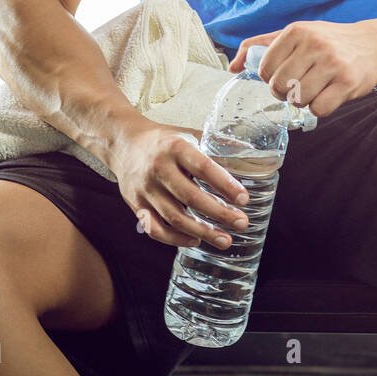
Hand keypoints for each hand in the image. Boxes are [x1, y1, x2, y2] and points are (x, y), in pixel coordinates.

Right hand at [110, 122, 249, 249]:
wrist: (124, 143)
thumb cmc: (165, 141)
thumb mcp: (190, 135)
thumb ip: (217, 146)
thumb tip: (251, 156)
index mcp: (175, 148)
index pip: (204, 168)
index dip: (225, 185)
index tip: (244, 199)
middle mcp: (159, 169)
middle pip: (191, 197)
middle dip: (220, 213)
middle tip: (242, 223)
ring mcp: (145, 189)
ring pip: (175, 217)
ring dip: (202, 232)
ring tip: (225, 240)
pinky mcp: (136, 205)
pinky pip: (155, 228)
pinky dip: (176, 239)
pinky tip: (195, 240)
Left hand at [228, 20, 376, 117]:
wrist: (373, 45)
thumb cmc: (328, 41)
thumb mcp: (296, 33)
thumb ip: (260, 45)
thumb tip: (231, 66)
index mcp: (297, 31)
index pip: (265, 67)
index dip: (270, 78)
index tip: (282, 76)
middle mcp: (314, 45)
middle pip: (279, 86)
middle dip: (284, 93)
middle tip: (296, 87)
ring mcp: (332, 64)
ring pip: (298, 99)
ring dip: (302, 101)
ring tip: (313, 90)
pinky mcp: (347, 83)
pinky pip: (319, 109)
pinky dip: (319, 109)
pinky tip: (327, 96)